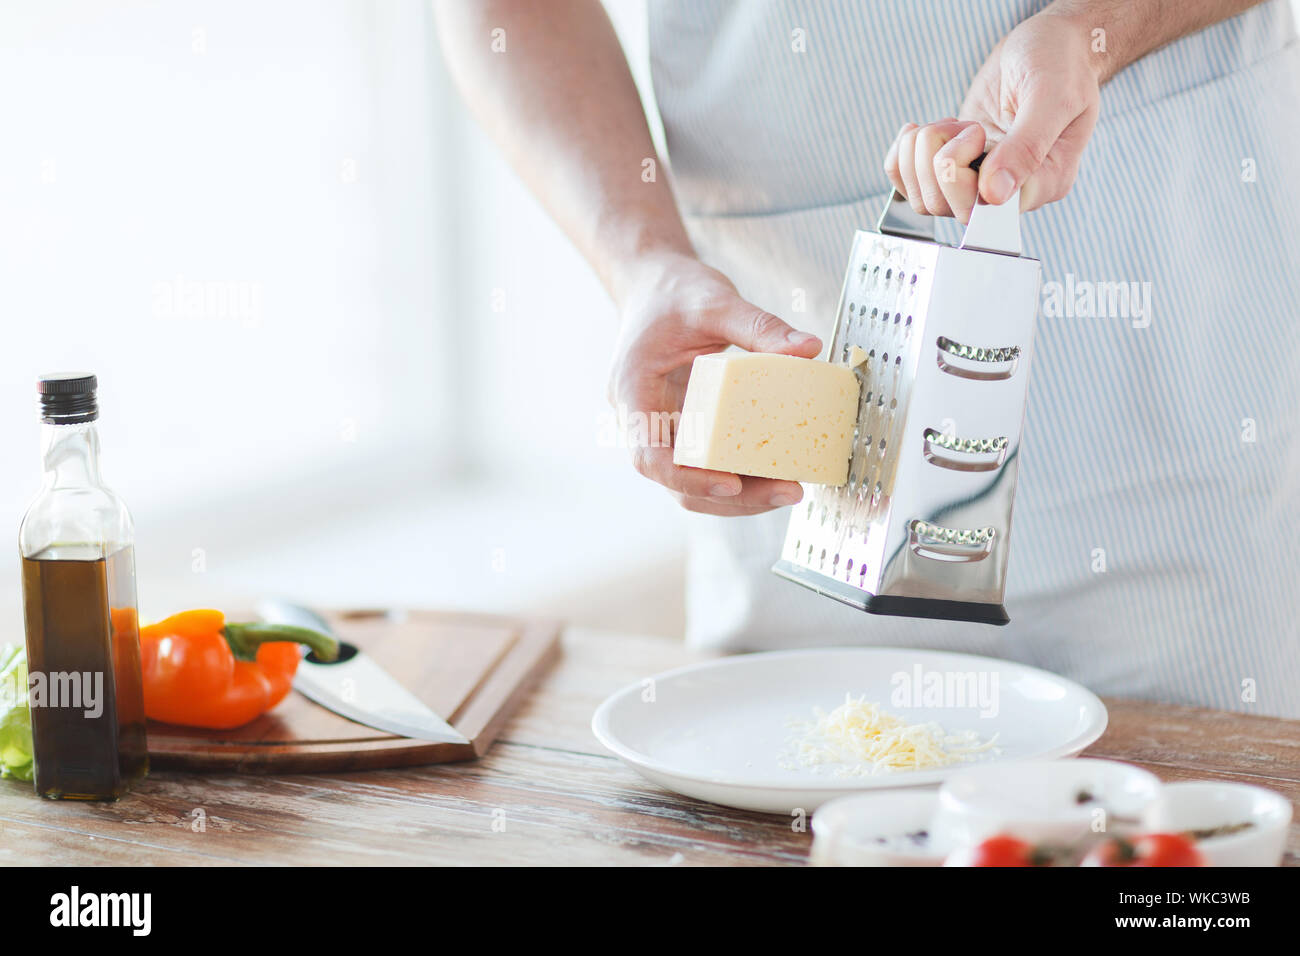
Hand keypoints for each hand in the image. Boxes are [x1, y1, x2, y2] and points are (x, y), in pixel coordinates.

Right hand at [607, 253, 822, 515]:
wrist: (655, 286)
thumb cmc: (674, 293)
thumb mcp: (715, 301)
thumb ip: (759, 325)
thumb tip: (808, 348)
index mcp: (634, 391)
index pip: (649, 455)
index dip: (687, 477)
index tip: (731, 482)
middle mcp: (644, 420)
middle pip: (677, 480)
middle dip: (733, 496)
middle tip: (788, 490)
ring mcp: (663, 429)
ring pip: (693, 481)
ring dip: (741, 494)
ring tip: (791, 487)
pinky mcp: (685, 429)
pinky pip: (708, 462)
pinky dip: (742, 472)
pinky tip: (780, 469)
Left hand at [883, 8, 1101, 221]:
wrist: (1051, 44)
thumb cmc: (1062, 63)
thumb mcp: (1051, 95)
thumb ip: (1026, 146)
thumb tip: (994, 195)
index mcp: (1044, 182)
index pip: (984, 212)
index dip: (960, 177)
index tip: (976, 132)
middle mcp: (1011, 192)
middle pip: (946, 207)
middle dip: (937, 161)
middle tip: (962, 125)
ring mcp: (980, 181)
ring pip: (924, 199)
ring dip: (920, 155)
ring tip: (949, 123)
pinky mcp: (956, 168)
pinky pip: (910, 185)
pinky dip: (902, 158)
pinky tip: (918, 130)